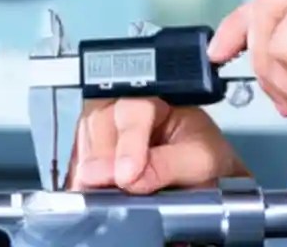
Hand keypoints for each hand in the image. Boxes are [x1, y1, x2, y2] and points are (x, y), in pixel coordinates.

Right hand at [66, 97, 248, 193]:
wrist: (208, 176)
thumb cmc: (206, 158)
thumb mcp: (199, 160)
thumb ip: (167, 165)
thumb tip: (129, 177)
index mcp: (162, 94)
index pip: (136, 108)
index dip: (129, 142)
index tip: (128, 175)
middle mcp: (130, 101)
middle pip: (102, 120)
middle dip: (105, 158)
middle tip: (113, 189)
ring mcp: (109, 120)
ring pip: (85, 136)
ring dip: (93, 169)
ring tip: (108, 193)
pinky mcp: (94, 144)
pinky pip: (78, 156)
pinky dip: (84, 177)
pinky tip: (96, 191)